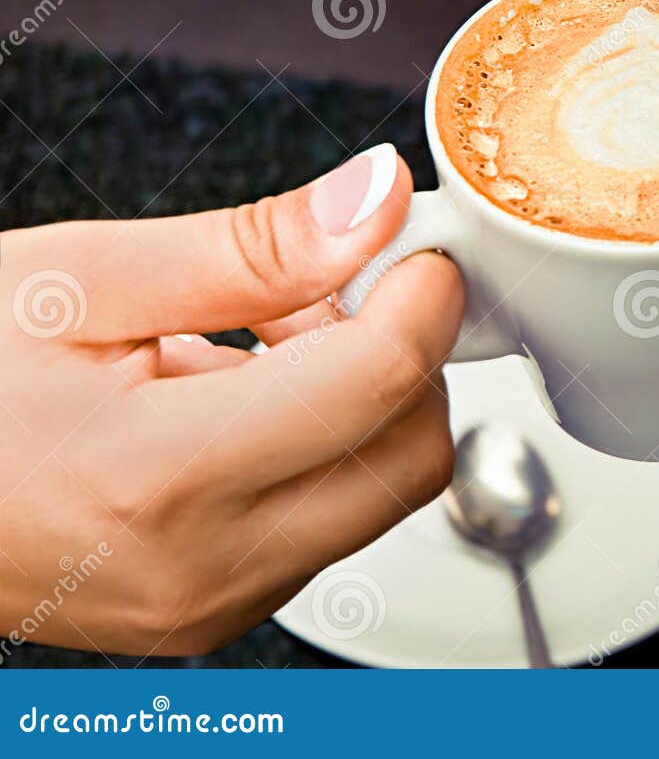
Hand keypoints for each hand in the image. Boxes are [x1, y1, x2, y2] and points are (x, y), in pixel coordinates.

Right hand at [0, 145, 462, 655]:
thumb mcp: (82, 280)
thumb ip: (252, 247)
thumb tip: (375, 199)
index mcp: (162, 478)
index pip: (381, 383)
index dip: (423, 296)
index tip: (415, 247)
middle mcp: (202, 567)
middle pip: (411, 456)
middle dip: (403, 357)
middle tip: (330, 288)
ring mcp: (209, 604)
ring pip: (379, 493)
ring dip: (361, 402)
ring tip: (258, 338)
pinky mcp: (213, 611)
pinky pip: (328, 523)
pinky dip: (322, 449)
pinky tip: (238, 396)